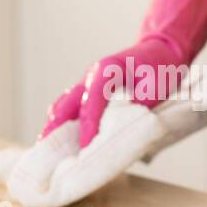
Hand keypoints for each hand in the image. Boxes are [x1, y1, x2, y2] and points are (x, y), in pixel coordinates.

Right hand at [40, 37, 187, 147]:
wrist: (159, 52)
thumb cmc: (160, 68)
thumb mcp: (157, 85)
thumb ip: (139, 102)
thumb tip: (124, 125)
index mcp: (106, 70)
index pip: (91, 103)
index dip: (88, 128)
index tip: (85, 149)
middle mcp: (90, 76)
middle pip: (65, 105)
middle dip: (55, 130)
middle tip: (47, 155)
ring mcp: (86, 84)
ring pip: (62, 107)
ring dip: (54, 128)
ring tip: (46, 153)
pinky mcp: (87, 93)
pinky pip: (69, 109)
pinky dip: (62, 125)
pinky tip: (58, 145)